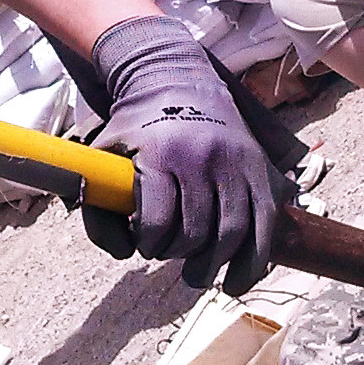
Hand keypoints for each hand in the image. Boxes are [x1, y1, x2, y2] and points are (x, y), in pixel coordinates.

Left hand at [94, 14, 281, 291]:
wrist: (178, 81)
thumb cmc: (136, 128)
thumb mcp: (105, 155)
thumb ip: (99, 208)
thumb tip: (125, 254)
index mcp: (161, 154)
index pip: (157, 220)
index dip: (148, 243)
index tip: (144, 245)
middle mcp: (203, 158)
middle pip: (195, 232)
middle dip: (177, 253)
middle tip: (168, 253)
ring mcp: (236, 163)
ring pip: (233, 233)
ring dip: (213, 265)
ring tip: (196, 275)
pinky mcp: (259, 169)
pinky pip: (264, 227)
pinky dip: (252, 263)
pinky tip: (235, 283)